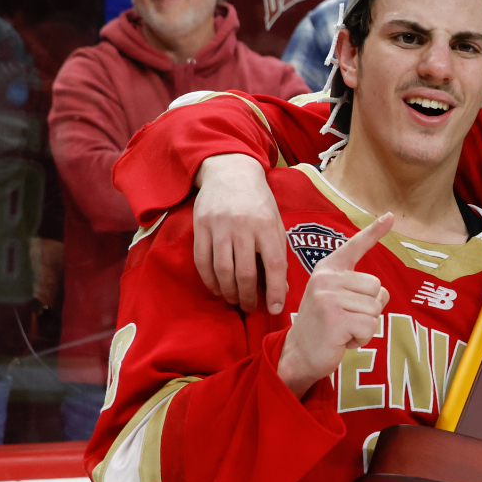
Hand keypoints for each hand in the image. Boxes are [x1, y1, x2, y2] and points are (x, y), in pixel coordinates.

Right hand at [193, 153, 290, 314]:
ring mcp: (219, 226)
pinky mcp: (200, 226)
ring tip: (234, 300)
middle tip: (250, 307)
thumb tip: (281, 289)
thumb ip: (278, 253)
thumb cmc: (258, 202)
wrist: (230, 172)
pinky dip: (209, 280)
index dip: (275, 290)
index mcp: (266, 224)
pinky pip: (202, 261)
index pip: (273, 264)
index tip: (274, 308)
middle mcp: (242, 226)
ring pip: (222, 270)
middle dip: (248, 296)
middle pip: (245, 272)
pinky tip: (217, 288)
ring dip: (228, 292)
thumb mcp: (275, 222)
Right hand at [276, 214, 392, 397]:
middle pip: (377, 287)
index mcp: (327, 270)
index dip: (374, 232)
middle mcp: (327, 279)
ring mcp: (329, 297)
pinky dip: (362, 338)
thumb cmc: (324, 327)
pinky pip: (370, 326)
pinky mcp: (335, 319)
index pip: (354, 246)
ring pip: (376, 308)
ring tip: (343, 329)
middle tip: (345, 319)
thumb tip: (382, 292)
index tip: (389, 216)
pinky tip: (342, 340)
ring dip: (365, 325)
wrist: (298, 354)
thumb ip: (358, 290)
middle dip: (369, 308)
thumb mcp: (338, 301)